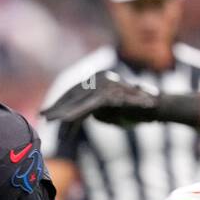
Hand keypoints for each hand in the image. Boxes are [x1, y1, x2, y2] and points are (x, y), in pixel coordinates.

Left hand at [41, 71, 162, 124]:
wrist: (157, 108)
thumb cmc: (136, 111)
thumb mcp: (111, 111)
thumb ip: (97, 111)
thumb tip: (89, 115)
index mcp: (98, 79)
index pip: (75, 91)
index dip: (60, 102)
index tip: (46, 113)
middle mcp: (99, 78)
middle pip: (73, 94)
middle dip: (57, 107)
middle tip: (42, 117)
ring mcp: (104, 85)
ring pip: (77, 100)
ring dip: (62, 112)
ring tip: (49, 121)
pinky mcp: (108, 96)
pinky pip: (87, 107)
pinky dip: (74, 115)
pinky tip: (63, 121)